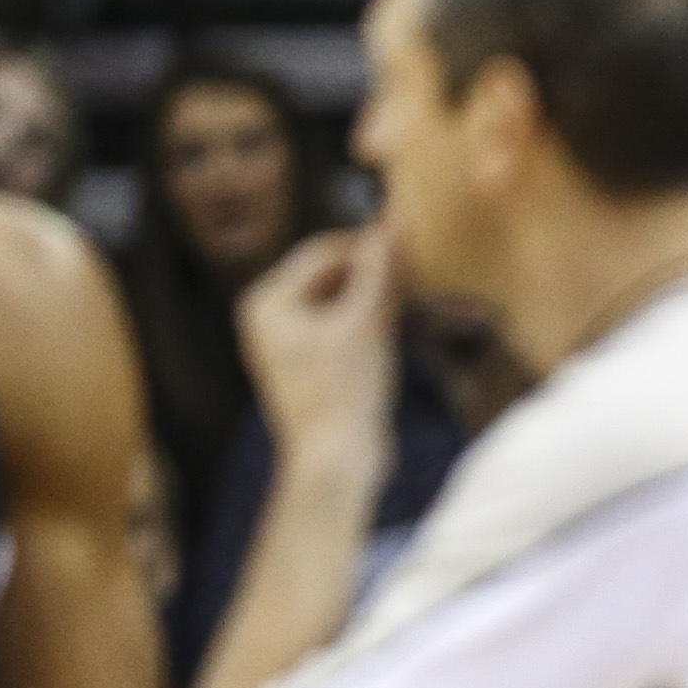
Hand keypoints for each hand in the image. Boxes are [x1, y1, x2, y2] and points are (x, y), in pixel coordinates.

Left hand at [237, 225, 400, 486]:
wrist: (336, 466)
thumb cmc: (344, 393)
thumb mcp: (365, 323)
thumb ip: (378, 270)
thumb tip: (392, 221)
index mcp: (267, 300)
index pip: (323, 251)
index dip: (368, 243)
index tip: (413, 241)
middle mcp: (269, 317)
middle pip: (330, 274)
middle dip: (374, 271)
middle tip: (420, 269)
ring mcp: (288, 343)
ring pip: (341, 301)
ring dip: (378, 296)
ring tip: (417, 297)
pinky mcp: (311, 366)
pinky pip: (344, 328)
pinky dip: (372, 322)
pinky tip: (404, 327)